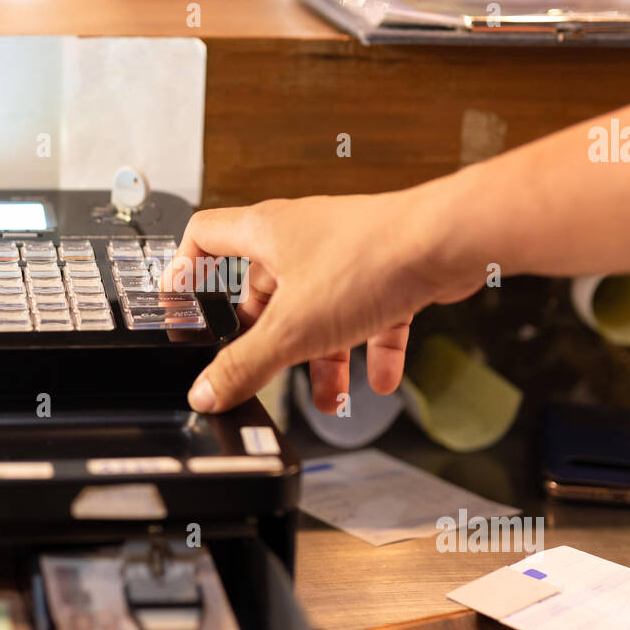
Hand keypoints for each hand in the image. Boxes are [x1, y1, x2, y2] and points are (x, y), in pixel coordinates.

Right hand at [162, 185, 484, 413]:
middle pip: (266, 289)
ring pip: (320, 309)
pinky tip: (377, 381)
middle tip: (262, 371)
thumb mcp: (293, 329)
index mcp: (267, 233)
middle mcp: (303, 237)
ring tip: (329, 396)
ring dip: (322, 356)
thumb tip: (207, 391)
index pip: (205, 236)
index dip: (187, 268)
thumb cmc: (372, 259)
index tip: (181, 302)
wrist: (448, 243)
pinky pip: (370, 315)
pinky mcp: (387, 270)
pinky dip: (370, 348)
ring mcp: (346, 253)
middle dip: (266, 338)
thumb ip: (246, 366)